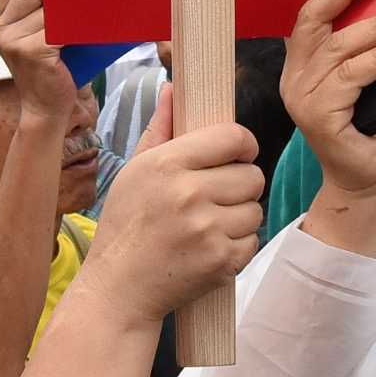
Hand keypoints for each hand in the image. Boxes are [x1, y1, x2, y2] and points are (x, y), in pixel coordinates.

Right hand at [0, 0, 75, 116]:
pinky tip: (93, 13)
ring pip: (47, 7)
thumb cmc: (50, 69)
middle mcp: (0, 29)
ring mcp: (13, 42)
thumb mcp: (38, 35)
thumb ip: (42, 10)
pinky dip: (77, 19)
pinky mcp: (31, 52)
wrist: (47, 109)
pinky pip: (58, 26)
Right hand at [77, 91, 261, 328]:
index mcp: (168, 163)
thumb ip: (160, 129)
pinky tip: (211, 246)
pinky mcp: (220, 261)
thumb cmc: (125, 225)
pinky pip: (253, 241)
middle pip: (252, 175)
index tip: (237, 154)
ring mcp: (207, 230)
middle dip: (241, 184)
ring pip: (256, 209)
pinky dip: (238, 245)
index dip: (242, 145)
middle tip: (219, 195)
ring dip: (240, 216)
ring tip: (210, 224)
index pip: (233, 137)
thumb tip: (173, 87)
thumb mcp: (133, 171)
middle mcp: (189, 194)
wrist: (119, 289)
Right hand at [281, 0, 375, 198]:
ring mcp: (303, 100)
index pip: (310, 17)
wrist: (368, 182)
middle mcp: (295, 81)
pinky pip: (353, 77)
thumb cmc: (374, 131)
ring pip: (340, 49)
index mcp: (302, 67)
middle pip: (318, 25)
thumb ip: (372, 52)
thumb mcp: (372, 83)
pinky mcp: (320, 118)